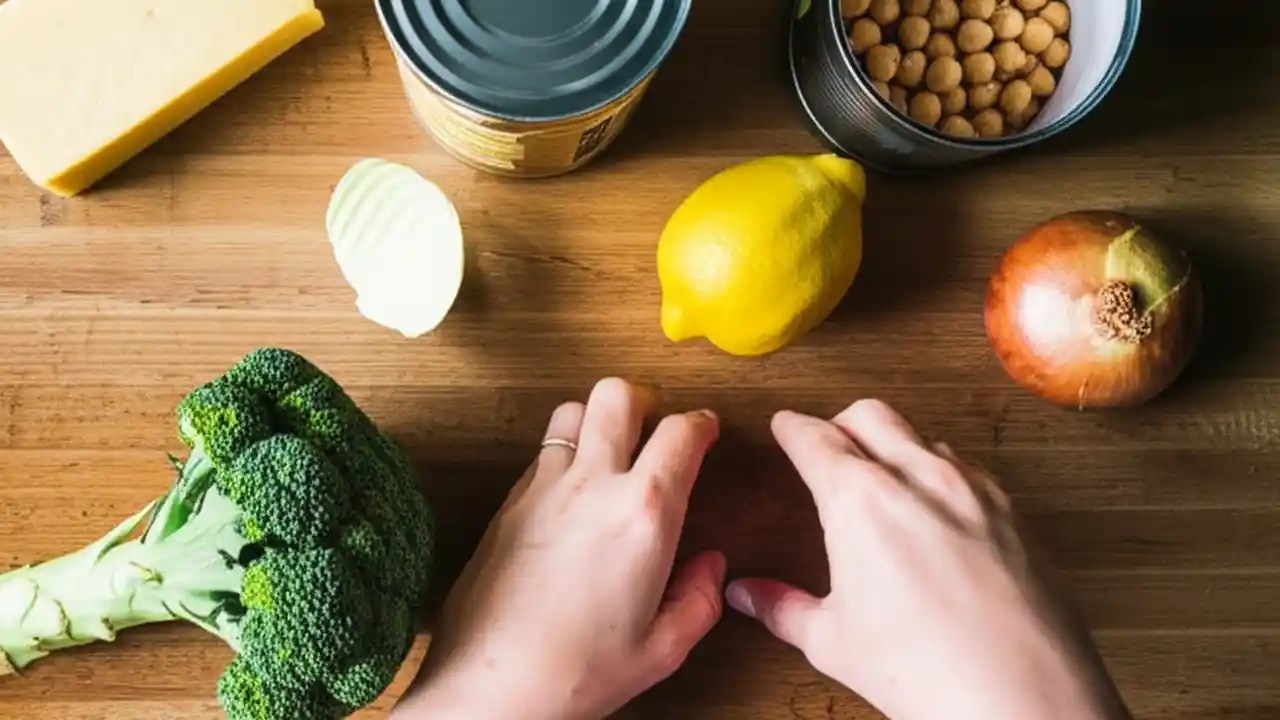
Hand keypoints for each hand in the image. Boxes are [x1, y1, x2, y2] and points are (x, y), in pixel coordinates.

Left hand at [393, 379, 723, 719]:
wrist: (489, 688)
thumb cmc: (575, 673)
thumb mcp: (662, 649)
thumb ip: (700, 599)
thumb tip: (709, 566)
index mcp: (643, 513)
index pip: (681, 432)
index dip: (702, 423)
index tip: (706, 431)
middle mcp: (592, 485)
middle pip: (616, 394)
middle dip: (644, 398)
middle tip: (655, 426)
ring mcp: (541, 488)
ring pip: (570, 412)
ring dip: (596, 420)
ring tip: (608, 454)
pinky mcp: (506, 504)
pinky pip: (540, 454)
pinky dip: (562, 457)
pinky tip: (570, 498)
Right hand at [726, 400, 1130, 719]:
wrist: (1025, 698)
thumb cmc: (927, 672)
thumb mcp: (833, 641)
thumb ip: (782, 608)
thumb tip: (745, 595)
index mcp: (860, 499)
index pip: (814, 437)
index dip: (791, 429)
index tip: (785, 426)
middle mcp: (918, 476)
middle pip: (870, 414)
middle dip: (841, 421)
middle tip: (827, 444)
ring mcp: (972, 489)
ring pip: (923, 436)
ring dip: (895, 445)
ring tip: (883, 481)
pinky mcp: (1013, 511)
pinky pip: (969, 470)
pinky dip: (941, 474)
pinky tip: (938, 512)